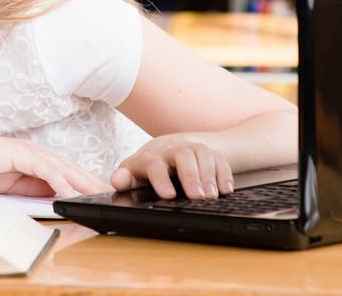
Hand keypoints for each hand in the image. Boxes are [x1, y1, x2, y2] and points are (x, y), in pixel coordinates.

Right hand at [0, 127, 110, 197]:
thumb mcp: (10, 184)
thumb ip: (30, 188)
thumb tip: (51, 198)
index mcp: (33, 160)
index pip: (64, 173)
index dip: (83, 183)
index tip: (99, 195)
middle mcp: (35, 154)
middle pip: (69, 169)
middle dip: (91, 182)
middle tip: (110, 193)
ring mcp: (28, 152)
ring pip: (62, 168)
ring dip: (82, 182)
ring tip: (98, 194)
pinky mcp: (20, 154)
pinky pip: (45, 170)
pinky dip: (59, 182)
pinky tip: (70, 193)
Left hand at [110, 133, 233, 199]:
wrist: (175, 144)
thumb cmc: (152, 165)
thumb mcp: (136, 171)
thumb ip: (125, 178)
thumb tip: (116, 181)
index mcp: (151, 157)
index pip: (154, 164)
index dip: (160, 178)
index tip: (168, 195)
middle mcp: (173, 150)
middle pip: (182, 156)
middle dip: (190, 176)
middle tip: (197, 198)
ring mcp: (193, 149)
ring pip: (202, 154)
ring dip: (208, 175)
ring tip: (211, 196)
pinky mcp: (211, 152)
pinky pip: (220, 158)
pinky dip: (224, 174)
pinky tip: (225, 190)